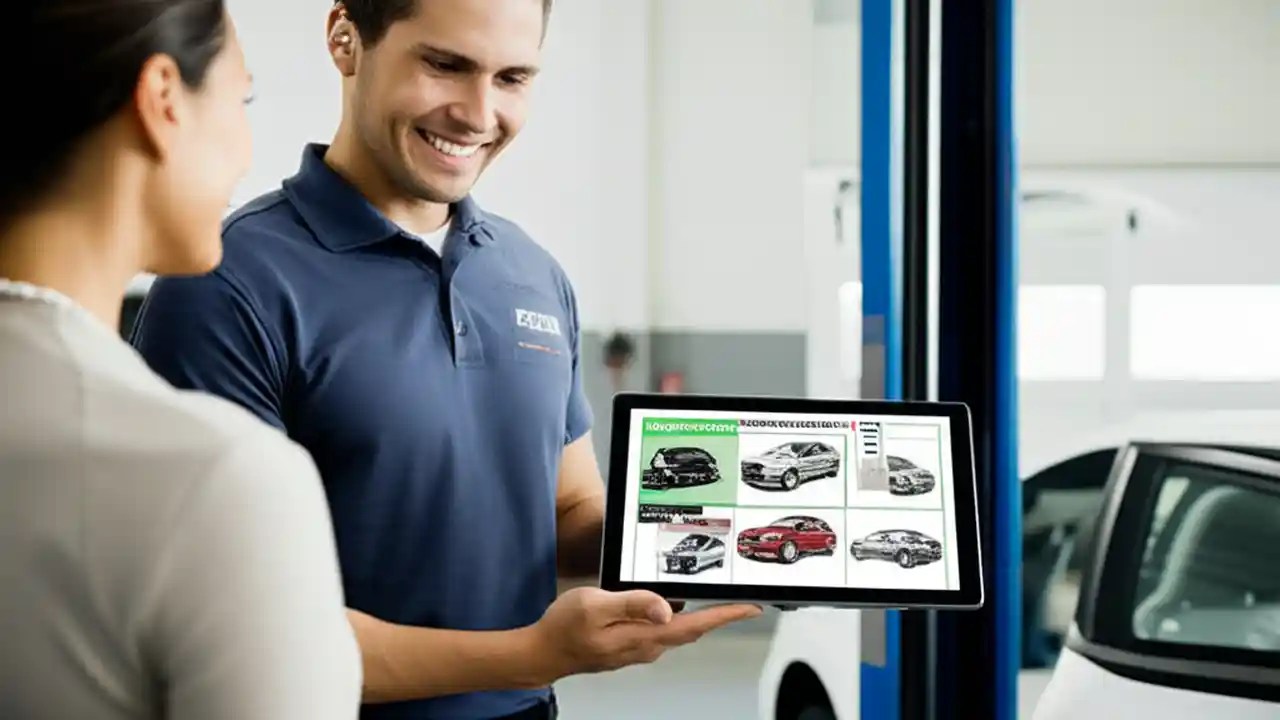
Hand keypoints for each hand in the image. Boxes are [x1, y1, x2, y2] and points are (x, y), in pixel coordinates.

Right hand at [528, 587, 759, 681]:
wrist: (542, 653)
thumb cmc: (563, 628)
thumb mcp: (594, 605)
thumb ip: (632, 604)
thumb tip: (665, 609)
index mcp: (643, 636)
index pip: (694, 625)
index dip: (725, 616)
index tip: (750, 607)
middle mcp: (646, 646)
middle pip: (691, 628)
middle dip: (718, 614)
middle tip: (740, 599)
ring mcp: (637, 648)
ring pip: (675, 628)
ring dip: (695, 614)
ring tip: (710, 594)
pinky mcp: (629, 645)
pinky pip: (659, 629)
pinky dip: (673, 616)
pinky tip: (668, 601)